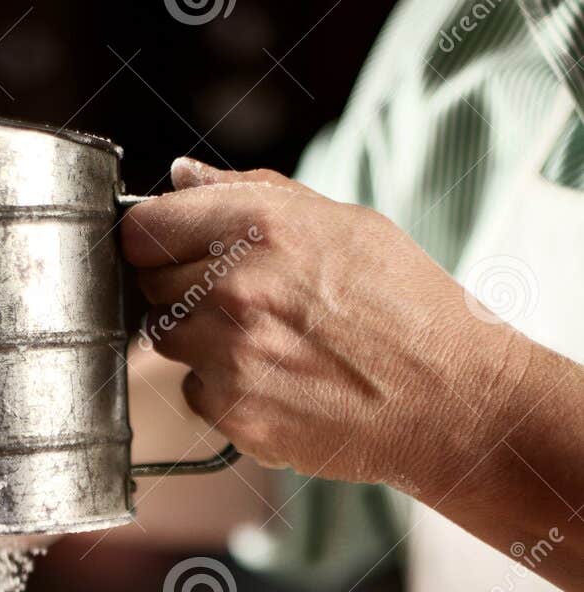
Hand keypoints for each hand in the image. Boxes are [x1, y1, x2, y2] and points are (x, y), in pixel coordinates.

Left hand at [121, 158, 529, 495]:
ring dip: (200, 340)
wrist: (448, 398)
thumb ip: (251, 195)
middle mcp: (235, 289)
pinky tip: (277, 381)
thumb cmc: (406, 307)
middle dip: (181, 286)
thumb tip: (182, 177)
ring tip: (266, 341)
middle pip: (149, 283)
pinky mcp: (235, 414)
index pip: (143, 227)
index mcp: (259, 227)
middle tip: (243, 299)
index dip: (152, 236)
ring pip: (168, 340)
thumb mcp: (344, 222)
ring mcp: (230, 357)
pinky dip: (223, 389)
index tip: (166, 246)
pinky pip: (196, 393)